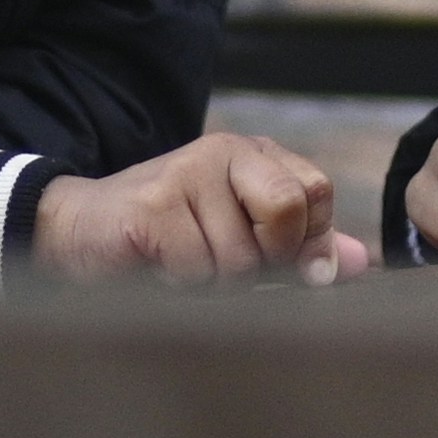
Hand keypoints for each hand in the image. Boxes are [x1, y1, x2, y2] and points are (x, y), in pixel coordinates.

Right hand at [29, 130, 342, 283]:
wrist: (76, 232)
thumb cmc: (167, 241)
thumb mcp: (241, 239)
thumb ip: (300, 248)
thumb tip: (361, 263)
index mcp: (256, 156)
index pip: (315, 194)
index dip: (304, 243)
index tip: (274, 264)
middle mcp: (225, 151)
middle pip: (288, 210)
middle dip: (262, 261)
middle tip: (223, 263)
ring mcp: (186, 171)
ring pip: (239, 258)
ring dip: (211, 283)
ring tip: (181, 266)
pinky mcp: (153, 204)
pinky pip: (196, 269)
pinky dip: (179, 286)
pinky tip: (155, 269)